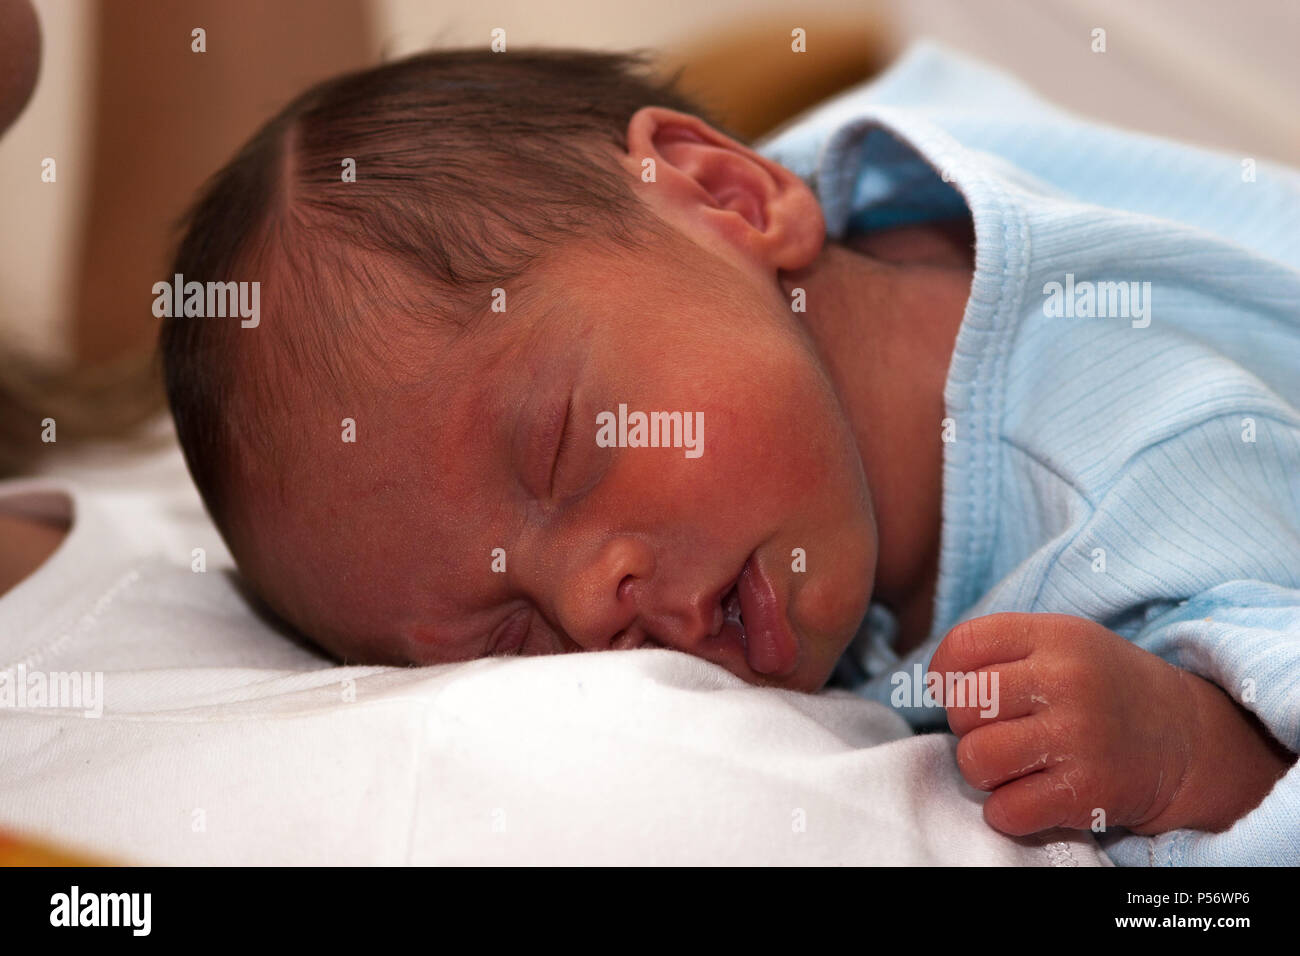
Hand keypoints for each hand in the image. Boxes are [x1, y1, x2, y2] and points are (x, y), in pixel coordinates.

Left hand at [929, 613, 1293, 836]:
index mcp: (1054, 635)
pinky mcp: (1088, 791)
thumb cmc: (1102, 687)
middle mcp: (1066, 681)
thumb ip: (998, 649)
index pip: (961, 646)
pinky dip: (1007, 812)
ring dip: (983, 771)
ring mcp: (1078, 736)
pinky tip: (1030, 796)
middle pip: (963, 706)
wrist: (1187, 738)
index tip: (961, 691)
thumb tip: (932, 681)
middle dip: (966, 726)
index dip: (944, 675)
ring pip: (976, 759)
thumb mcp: (1060, 643)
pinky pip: (1006, 810)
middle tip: (997, 730)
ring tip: (1013, 764)